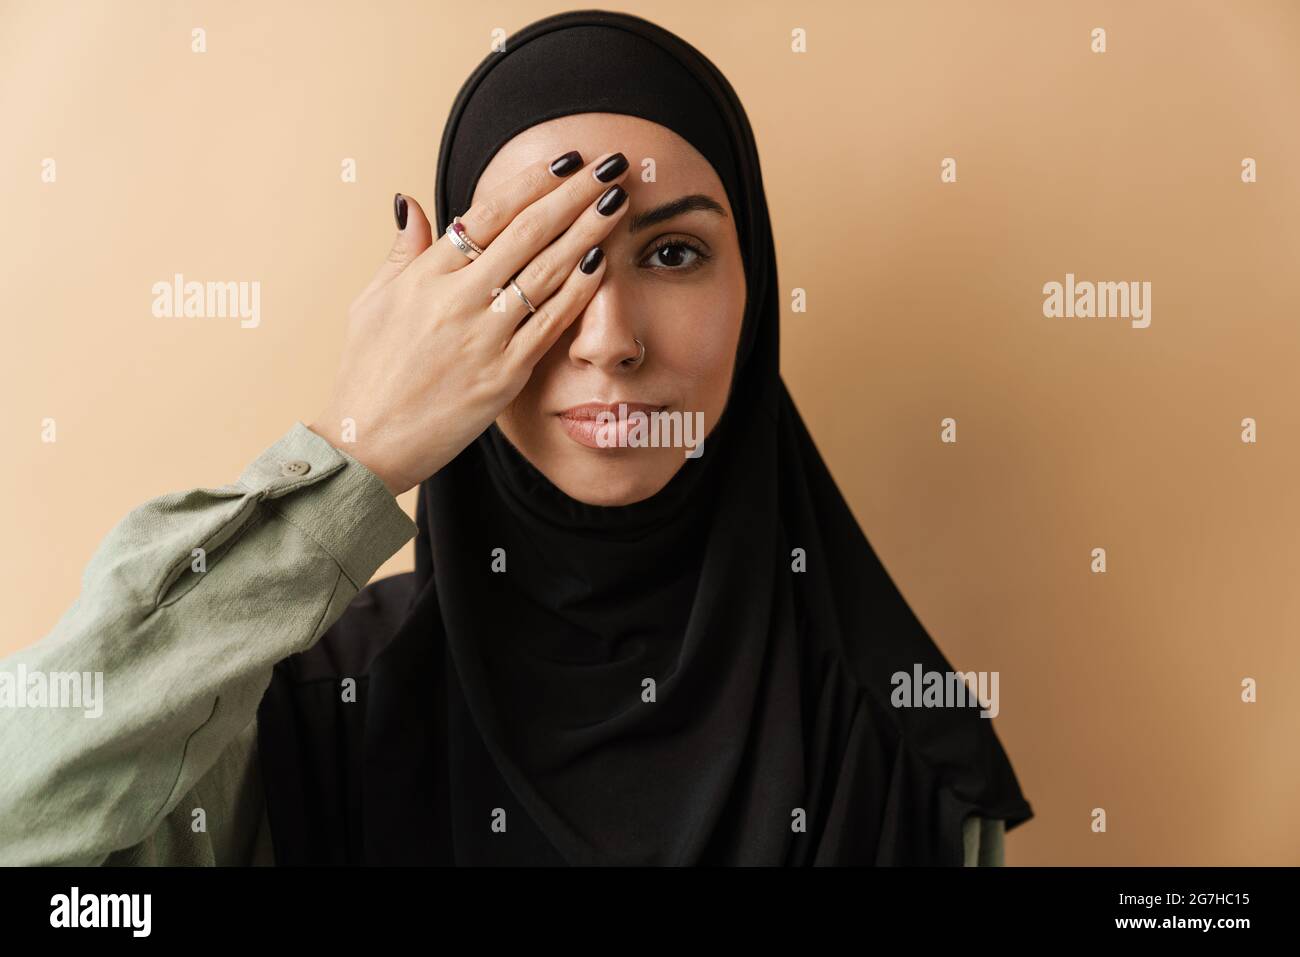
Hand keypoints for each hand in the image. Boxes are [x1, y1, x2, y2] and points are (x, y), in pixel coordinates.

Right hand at [308, 150, 631, 495]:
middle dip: (574, 194)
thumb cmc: (367, 373)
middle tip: (609, 166)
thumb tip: (412, 202)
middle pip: (527, 232)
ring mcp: (482, 338)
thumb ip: (402, 252)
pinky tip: (602, 263)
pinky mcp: (503, 376)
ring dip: (587, 232)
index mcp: (424, 276)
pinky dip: (578, 291)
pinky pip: (549, 324)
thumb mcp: (371, 303)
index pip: (488, 213)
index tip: (565, 161)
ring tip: (617, 202)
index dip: (532, 182)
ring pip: (546, 272)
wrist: (365, 444)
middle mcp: (455, 300)